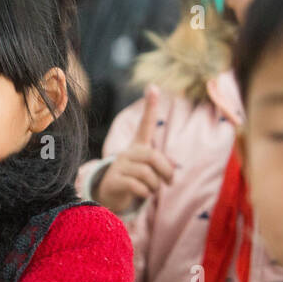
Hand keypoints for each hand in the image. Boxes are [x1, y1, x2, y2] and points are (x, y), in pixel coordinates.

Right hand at [96, 85, 173, 214]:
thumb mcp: (148, 170)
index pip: (144, 124)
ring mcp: (119, 166)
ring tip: (153, 190)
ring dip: (156, 186)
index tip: (153, 87)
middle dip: (166, 170)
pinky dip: (146, 192)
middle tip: (170, 182)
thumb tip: (172, 171)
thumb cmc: (135, 179)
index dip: (149, 107)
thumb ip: (161, 167)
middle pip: (152, 156)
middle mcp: (128, 153)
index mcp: (138, 146)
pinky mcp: (114, 180)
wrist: (110, 194)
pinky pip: (137, 185)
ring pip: (146, 174)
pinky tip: (144, 194)